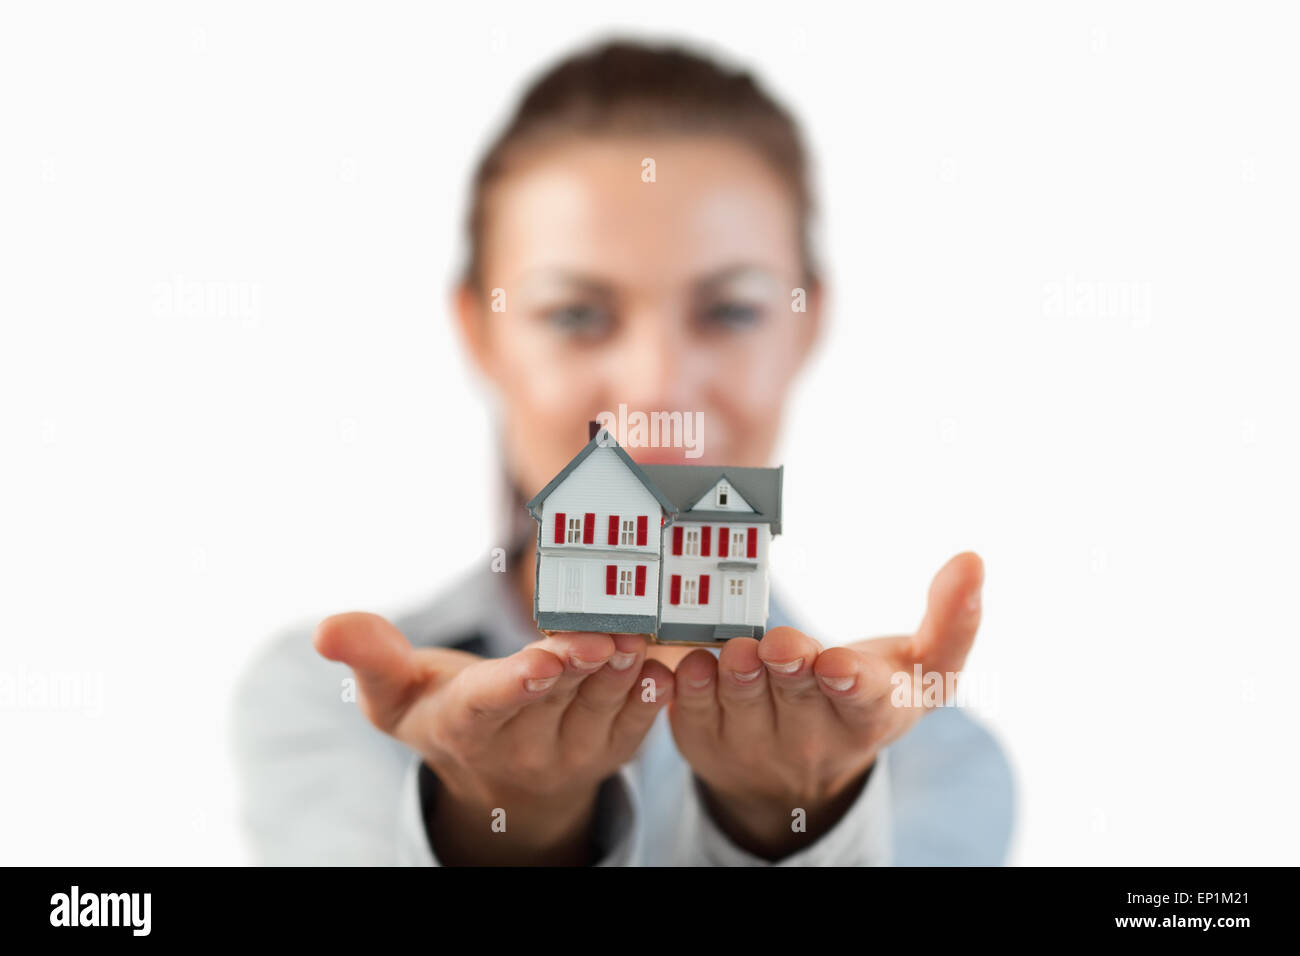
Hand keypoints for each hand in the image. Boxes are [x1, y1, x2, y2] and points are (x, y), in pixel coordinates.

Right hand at [314, 614, 673, 864]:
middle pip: (554, 699)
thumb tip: (327, 629)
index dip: (517, 682)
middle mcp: (518, 746)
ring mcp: (569, 753)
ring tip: (636, 634)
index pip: (490, 704)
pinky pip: (634, 726)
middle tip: (604, 631)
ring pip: (599, 709)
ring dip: (620, 674)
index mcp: (463, 725)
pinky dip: (649, 696)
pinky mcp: (609, 751)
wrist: (495, 773)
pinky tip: (662, 665)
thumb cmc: (440, 711)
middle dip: (579, 664)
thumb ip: (369, 656)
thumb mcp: (393, 692)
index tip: (541, 659)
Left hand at [667, 552, 983, 859]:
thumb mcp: (926, 672)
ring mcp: (754, 741)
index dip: (849, 682)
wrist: (802, 774)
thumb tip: (973, 559)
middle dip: (788, 669)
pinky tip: (687, 665)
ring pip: (740, 704)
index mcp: (867, 714)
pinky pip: (690, 712)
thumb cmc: (870, 699)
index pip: (862, 701)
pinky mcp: (705, 738)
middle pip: (795, 696)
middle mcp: (810, 735)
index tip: (837, 665)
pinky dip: (687, 688)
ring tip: (735, 653)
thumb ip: (954, 621)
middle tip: (779, 645)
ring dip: (735, 677)